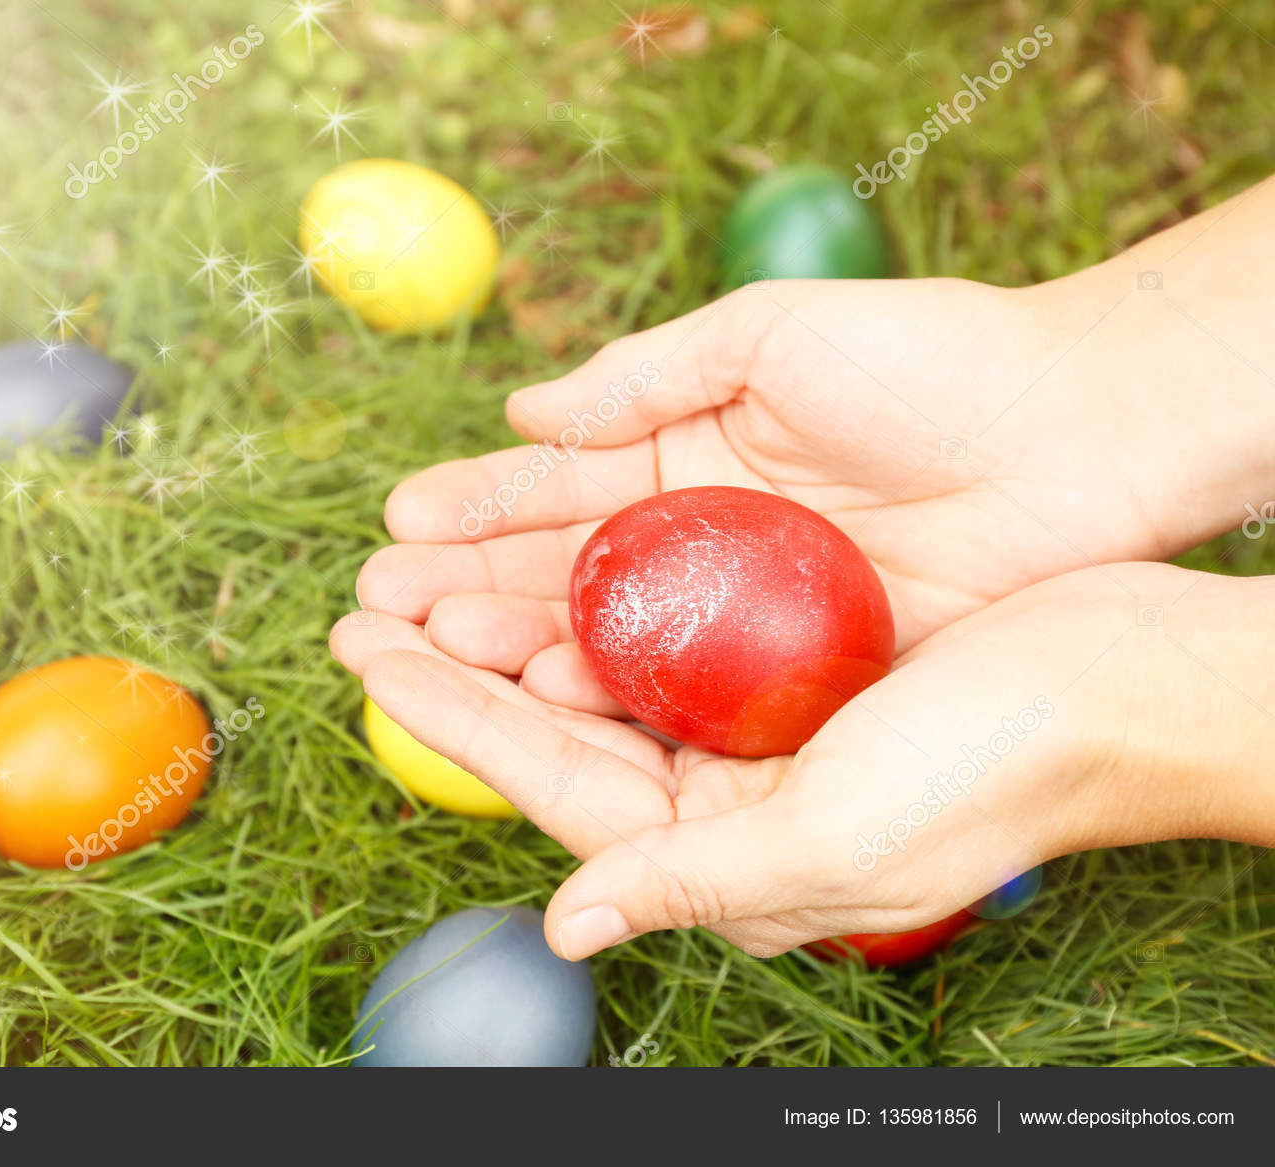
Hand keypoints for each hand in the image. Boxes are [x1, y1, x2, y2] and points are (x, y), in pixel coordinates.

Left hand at [335, 562, 1270, 959]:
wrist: (1122, 680)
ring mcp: (755, 735)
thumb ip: (695, 884)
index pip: (553, 785)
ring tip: (429, 568)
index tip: (366, 654)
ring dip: (513, 621)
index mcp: (724, 855)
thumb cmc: (992, 770)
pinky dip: (603, 597)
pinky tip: (552, 557)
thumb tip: (566, 929)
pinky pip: (668, 634)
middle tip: (364, 602)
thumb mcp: (836, 838)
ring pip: (600, 675)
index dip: (451, 719)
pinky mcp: (790, 671)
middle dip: (458, 666)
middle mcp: (726, 802)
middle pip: (558, 729)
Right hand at [358, 270, 1267, 716]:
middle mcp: (695, 543)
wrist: (1074, 435)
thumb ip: (642, 377)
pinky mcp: (786, 672)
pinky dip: (606, 691)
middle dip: (461, 589)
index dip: (472, 507)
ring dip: (508, 645)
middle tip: (373, 610)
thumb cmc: (926, 361)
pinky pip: (678, 689)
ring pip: (603, 638)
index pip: (555, 489)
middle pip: (559, 574)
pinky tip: (536, 689)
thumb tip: (521, 412)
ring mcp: (735, 616)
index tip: (393, 525)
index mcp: (683, 454)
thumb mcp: (770, 333)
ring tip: (423, 651)